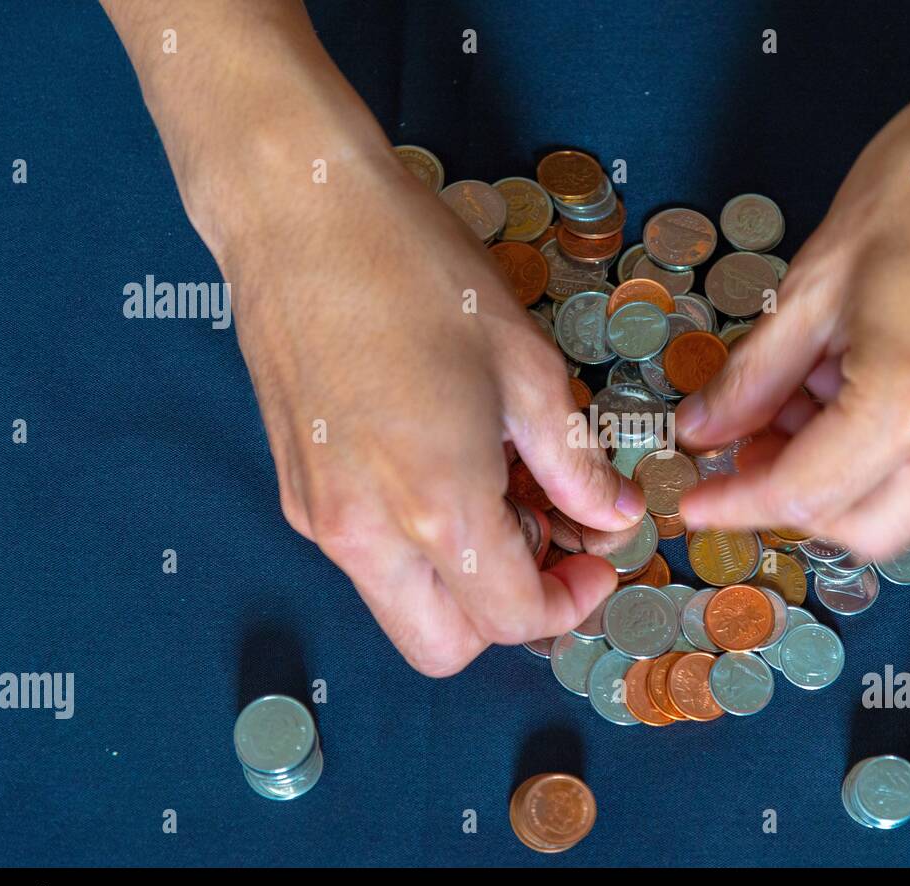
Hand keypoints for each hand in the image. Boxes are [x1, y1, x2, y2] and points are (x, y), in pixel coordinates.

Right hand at [224, 152, 644, 675]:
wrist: (298, 214)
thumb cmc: (420, 272)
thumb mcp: (526, 365)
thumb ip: (574, 462)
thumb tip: (613, 517)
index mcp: (437, 506)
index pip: (512, 620)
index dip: (571, 604)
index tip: (598, 557)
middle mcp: (366, 534)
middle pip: (445, 647)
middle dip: (509, 616)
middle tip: (550, 543)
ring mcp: (320, 518)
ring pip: (402, 609)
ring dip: (463, 586)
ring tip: (502, 494)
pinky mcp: (297, 492)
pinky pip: (368, 562)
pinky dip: (418, 549)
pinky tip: (446, 470)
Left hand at [676, 49, 909, 559]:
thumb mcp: (817, 277)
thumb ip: (755, 375)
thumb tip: (704, 431)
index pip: (804, 494)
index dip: (737, 504)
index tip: (696, 500)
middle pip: (861, 529)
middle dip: (792, 500)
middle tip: (747, 446)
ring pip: (908, 511)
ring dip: (844, 478)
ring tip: (813, 393)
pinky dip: (894, 456)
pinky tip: (870, 386)